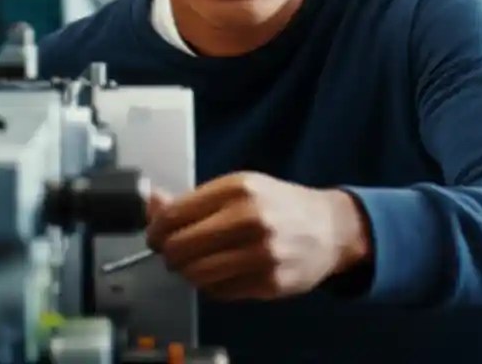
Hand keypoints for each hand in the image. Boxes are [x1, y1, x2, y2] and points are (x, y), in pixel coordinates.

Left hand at [145, 172, 371, 300]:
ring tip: (200, 264)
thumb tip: (151, 203)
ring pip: (196, 275)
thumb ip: (194, 199)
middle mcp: (250, 219)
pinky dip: (213, 285)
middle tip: (175, 253)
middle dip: (169, 254)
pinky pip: (219, 292)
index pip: (174, 215)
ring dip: (189, 273)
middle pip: (179, 248)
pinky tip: (224, 272)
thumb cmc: (280, 205)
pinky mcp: (269, 282)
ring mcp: (261, 254)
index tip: (156, 235)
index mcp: (239, 189)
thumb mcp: (240, 189)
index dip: (155, 230)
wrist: (331, 228)